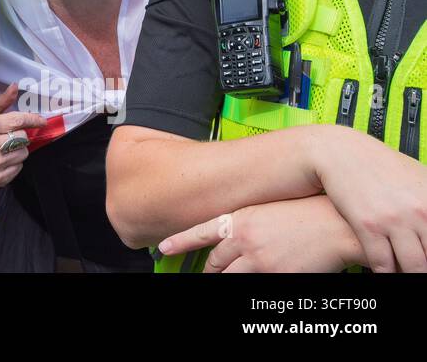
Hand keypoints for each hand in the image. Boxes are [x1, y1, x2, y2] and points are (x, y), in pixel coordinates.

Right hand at [0, 84, 46, 215]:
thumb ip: (1, 102)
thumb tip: (15, 86)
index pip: (18, 121)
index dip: (33, 120)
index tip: (41, 121)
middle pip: (23, 138)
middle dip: (20, 137)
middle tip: (10, 137)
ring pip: (23, 154)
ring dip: (18, 151)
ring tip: (5, 150)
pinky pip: (19, 168)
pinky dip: (14, 164)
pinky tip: (3, 161)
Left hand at [158, 196, 362, 272]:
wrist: (335, 222)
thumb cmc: (306, 212)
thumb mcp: (267, 210)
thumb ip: (246, 223)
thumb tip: (231, 237)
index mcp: (239, 221)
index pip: (200, 233)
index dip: (179, 241)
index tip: (163, 247)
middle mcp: (244, 242)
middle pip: (215, 263)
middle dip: (209, 271)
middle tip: (206, 273)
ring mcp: (259, 262)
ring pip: (230, 278)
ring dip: (227, 279)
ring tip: (225, 277)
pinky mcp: (276, 278)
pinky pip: (255, 288)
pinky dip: (251, 287)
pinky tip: (259, 282)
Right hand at [313, 124, 426, 271]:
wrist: (340, 152)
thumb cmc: (378, 164)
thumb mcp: (418, 177)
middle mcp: (420, 211)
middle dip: (425, 267)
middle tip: (419, 269)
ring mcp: (394, 220)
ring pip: (413, 266)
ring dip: (409, 273)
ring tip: (406, 274)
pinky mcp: (368, 226)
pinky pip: (382, 263)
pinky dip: (385, 273)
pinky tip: (385, 271)